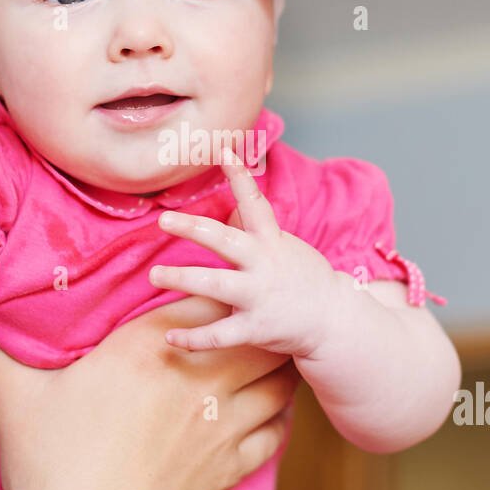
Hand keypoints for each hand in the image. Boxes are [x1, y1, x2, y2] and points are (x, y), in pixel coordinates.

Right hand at [0, 294, 299, 489]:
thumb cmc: (50, 467)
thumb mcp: (15, 398)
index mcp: (146, 350)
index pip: (207, 295)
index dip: (218, 285)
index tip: (213, 282)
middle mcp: (196, 379)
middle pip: (258, 332)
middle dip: (258, 320)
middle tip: (251, 314)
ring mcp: (221, 424)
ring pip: (278, 379)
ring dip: (275, 364)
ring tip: (264, 354)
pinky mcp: (232, 465)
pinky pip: (277, 429)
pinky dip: (279, 413)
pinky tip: (267, 406)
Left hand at [149, 145, 340, 357]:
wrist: (334, 319)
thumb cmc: (302, 278)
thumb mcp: (286, 246)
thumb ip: (257, 229)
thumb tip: (231, 204)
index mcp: (270, 241)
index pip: (255, 203)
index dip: (240, 176)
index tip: (224, 151)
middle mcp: (263, 264)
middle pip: (224, 241)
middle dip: (193, 228)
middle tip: (164, 220)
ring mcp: (259, 296)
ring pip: (214, 285)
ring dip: (182, 278)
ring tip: (155, 275)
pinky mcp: (256, 328)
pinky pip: (218, 335)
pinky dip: (192, 338)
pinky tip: (170, 339)